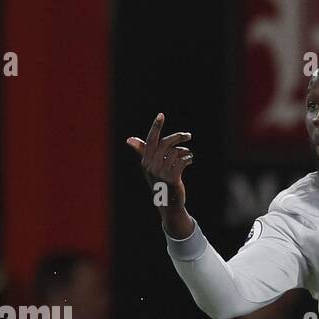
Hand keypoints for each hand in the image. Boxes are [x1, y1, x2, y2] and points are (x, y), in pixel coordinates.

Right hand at [125, 113, 193, 234]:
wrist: (169, 204)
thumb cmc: (160, 183)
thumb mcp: (150, 168)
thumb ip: (143, 152)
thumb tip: (129, 139)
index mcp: (145, 161)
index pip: (150, 140)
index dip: (156, 127)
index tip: (161, 115)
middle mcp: (151, 166)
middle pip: (165, 143)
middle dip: (178, 137)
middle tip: (188, 136)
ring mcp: (161, 173)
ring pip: (175, 152)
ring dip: (185, 152)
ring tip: (188, 155)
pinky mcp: (172, 179)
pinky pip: (182, 161)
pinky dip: (188, 159)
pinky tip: (190, 160)